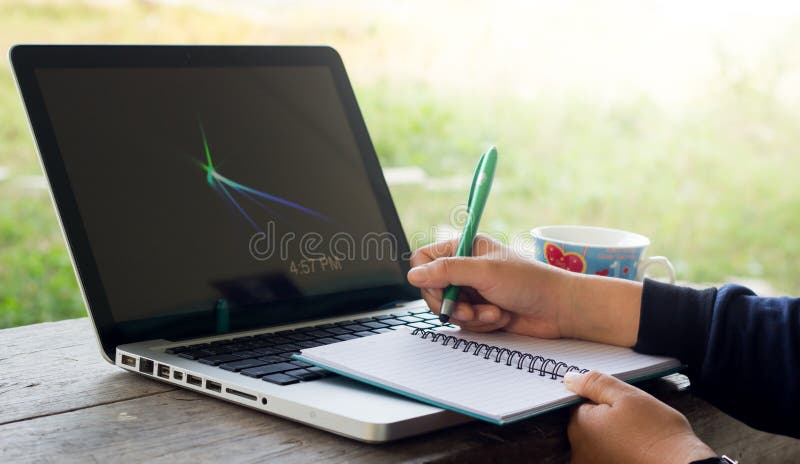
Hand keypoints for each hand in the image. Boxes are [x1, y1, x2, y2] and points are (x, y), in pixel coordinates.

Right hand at [408, 234, 567, 336]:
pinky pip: (464, 323)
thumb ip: (448, 272)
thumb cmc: (530, 282)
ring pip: (448, 309)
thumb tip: (414, 275)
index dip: (428, 279)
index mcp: (465, 248)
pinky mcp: (481, 310)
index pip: (425, 260)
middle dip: (451, 304)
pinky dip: (481, 324)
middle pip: (432, 289)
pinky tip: (500, 318)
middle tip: (469, 310)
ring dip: (471, 316)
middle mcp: (466, 268)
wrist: (560, 309)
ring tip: (493, 313)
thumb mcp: (485, 272)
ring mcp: (473, 290)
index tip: (441, 291)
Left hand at [564, 371, 715, 463]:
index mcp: (579, 427)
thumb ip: (595, 384)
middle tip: (632, 421)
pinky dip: (616, 451)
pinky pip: (604, 456)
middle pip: (585, 425)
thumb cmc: (658, 433)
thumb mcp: (627, 397)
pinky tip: (634, 450)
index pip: (578, 404)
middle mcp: (578, 451)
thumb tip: (568, 379)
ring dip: (610, 437)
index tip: (621, 406)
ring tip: (635, 437)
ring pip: (595, 442)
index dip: (600, 400)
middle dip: (604, 419)